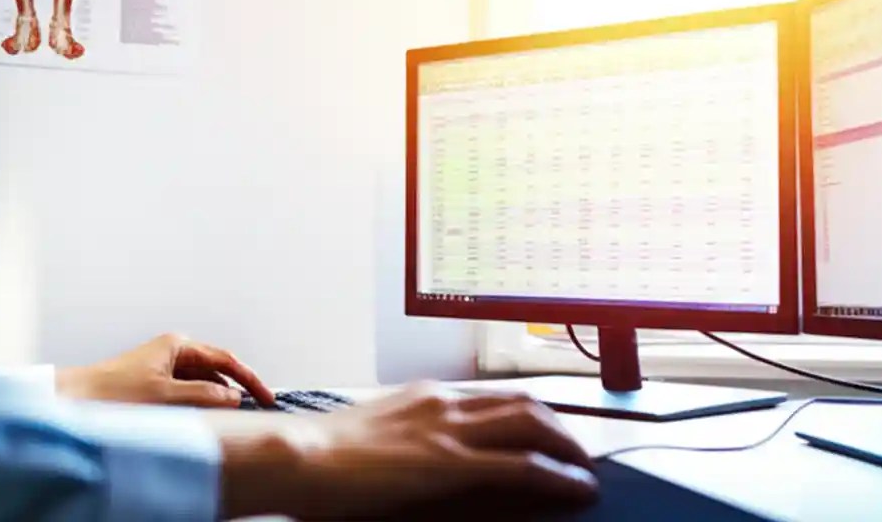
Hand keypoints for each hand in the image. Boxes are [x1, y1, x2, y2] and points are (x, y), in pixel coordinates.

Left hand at [56, 333, 274, 407]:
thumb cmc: (113, 392)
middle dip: (238, 386)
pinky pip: (189, 390)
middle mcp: (173, 351)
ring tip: (236, 414)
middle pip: (217, 368)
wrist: (75, 398)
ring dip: (220, 396)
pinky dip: (203, 401)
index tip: (267, 396)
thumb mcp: (166, 394)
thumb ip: (204, 394)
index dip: (250, 379)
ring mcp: (164, 366)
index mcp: (178, 344)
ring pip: (204, 381)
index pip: (226, 359)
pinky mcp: (155, 383)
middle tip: (258, 405)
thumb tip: (233, 397)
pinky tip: (209, 415)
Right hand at [213, 384, 598, 518]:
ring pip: (533, 424)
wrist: (297, 456)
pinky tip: (577, 486)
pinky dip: (558, 474)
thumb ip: (405, 440)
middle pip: (523, 402)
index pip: (492, 397)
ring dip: (567, 444)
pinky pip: (523, 464)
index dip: (528, 412)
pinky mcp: (452, 463)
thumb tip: (419, 460)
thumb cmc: (318, 456)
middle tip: (576, 449)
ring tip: (584, 468)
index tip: (545, 428)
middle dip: (559, 424)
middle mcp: (444, 402)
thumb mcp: (373, 437)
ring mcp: (450, 429)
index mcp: (424, 396)